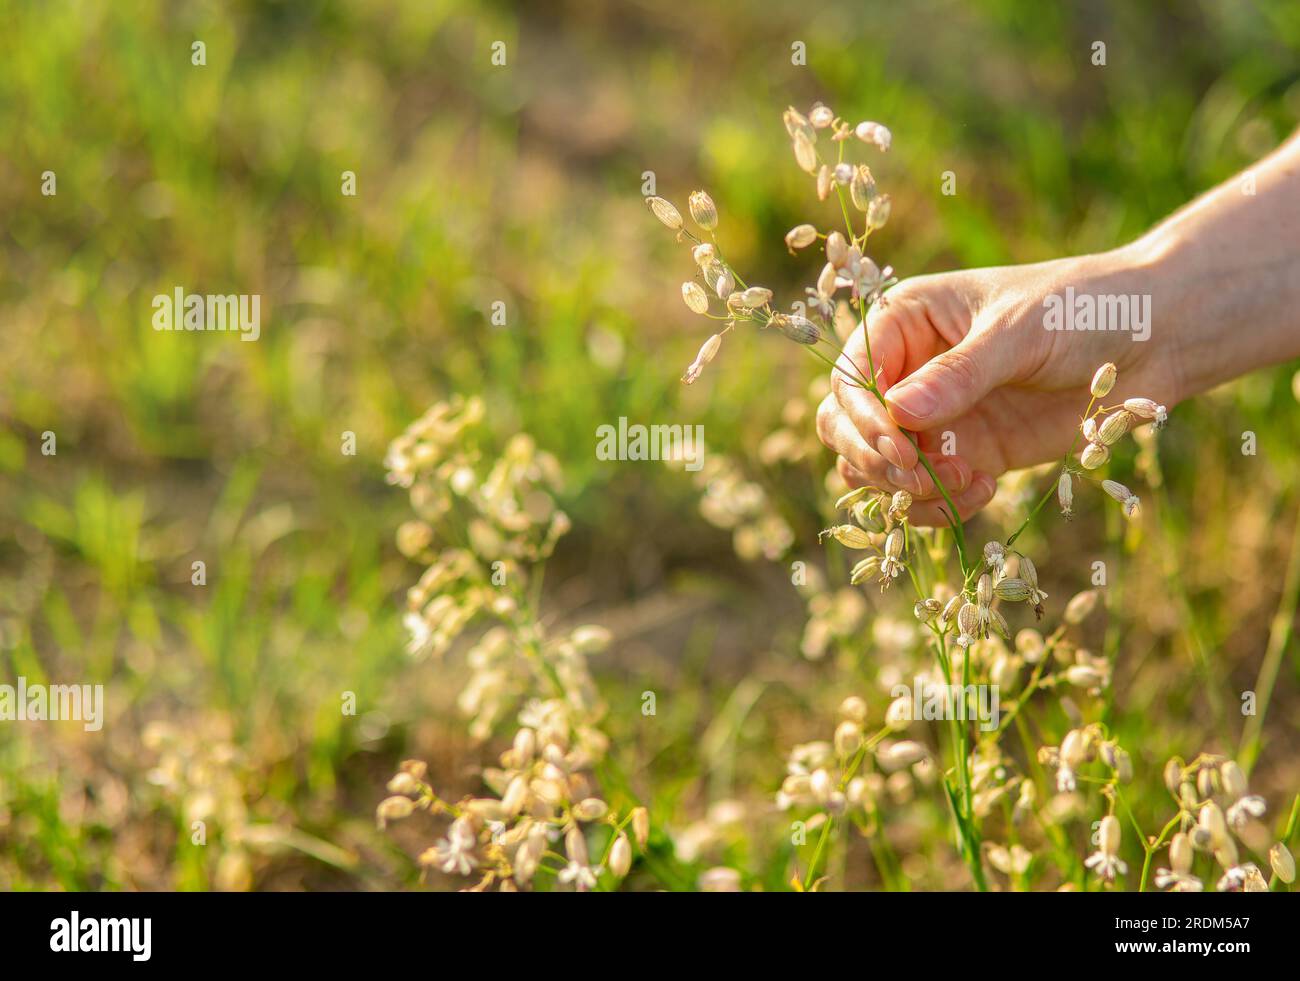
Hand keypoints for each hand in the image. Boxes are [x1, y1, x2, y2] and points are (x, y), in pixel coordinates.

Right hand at [816, 246, 1179, 525]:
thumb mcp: (1018, 332)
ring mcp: (933, 416)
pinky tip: (981, 491)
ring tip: (958, 484)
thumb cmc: (1082, 309)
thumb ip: (958, 375)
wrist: (1153, 337)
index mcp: (905, 321)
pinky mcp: (964, 453)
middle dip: (875, 459)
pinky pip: (923, 493)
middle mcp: (907, 369)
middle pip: (846, 425)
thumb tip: (896, 413)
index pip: (850, 377)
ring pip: (875, 466)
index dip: (862, 418)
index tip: (900, 450)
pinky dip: (939, 506)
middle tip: (919, 479)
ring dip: (905, 488)